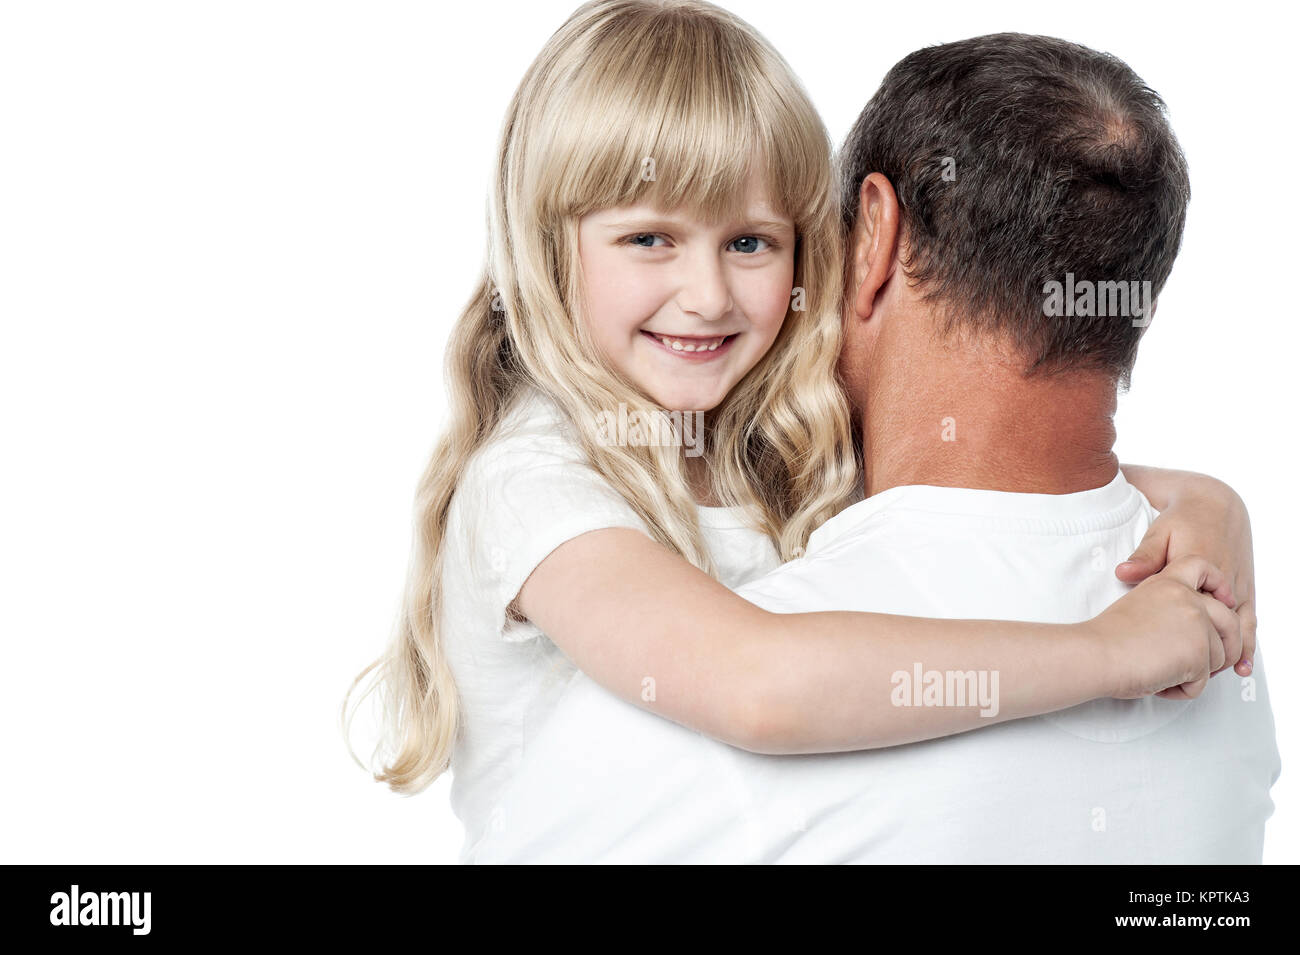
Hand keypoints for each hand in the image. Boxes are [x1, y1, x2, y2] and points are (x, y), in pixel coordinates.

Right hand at [1092, 555, 1239, 699]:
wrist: (1096, 654)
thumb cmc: (1106, 639)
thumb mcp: (1138, 605)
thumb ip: (1168, 607)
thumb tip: (1186, 627)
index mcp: (1168, 584)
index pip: (1202, 566)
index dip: (1219, 583)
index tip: (1223, 599)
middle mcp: (1188, 599)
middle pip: (1230, 621)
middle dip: (1224, 648)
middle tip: (1198, 662)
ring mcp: (1197, 625)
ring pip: (1219, 657)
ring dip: (1193, 674)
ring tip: (1160, 671)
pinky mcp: (1200, 652)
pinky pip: (1203, 682)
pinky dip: (1182, 690)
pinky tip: (1159, 682)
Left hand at [1117, 477, 1255, 677]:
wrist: (1214, 502)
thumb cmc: (1182, 519)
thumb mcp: (1159, 533)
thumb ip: (1143, 556)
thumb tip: (1122, 572)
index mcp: (1203, 568)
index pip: (1192, 609)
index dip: (1180, 636)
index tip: (1167, 658)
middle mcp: (1226, 580)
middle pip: (1220, 623)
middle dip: (1210, 649)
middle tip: (1196, 674)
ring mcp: (1240, 585)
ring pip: (1241, 626)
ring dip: (1233, 651)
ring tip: (1224, 674)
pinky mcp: (1247, 587)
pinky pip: (1250, 620)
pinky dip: (1247, 642)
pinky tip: (1243, 665)